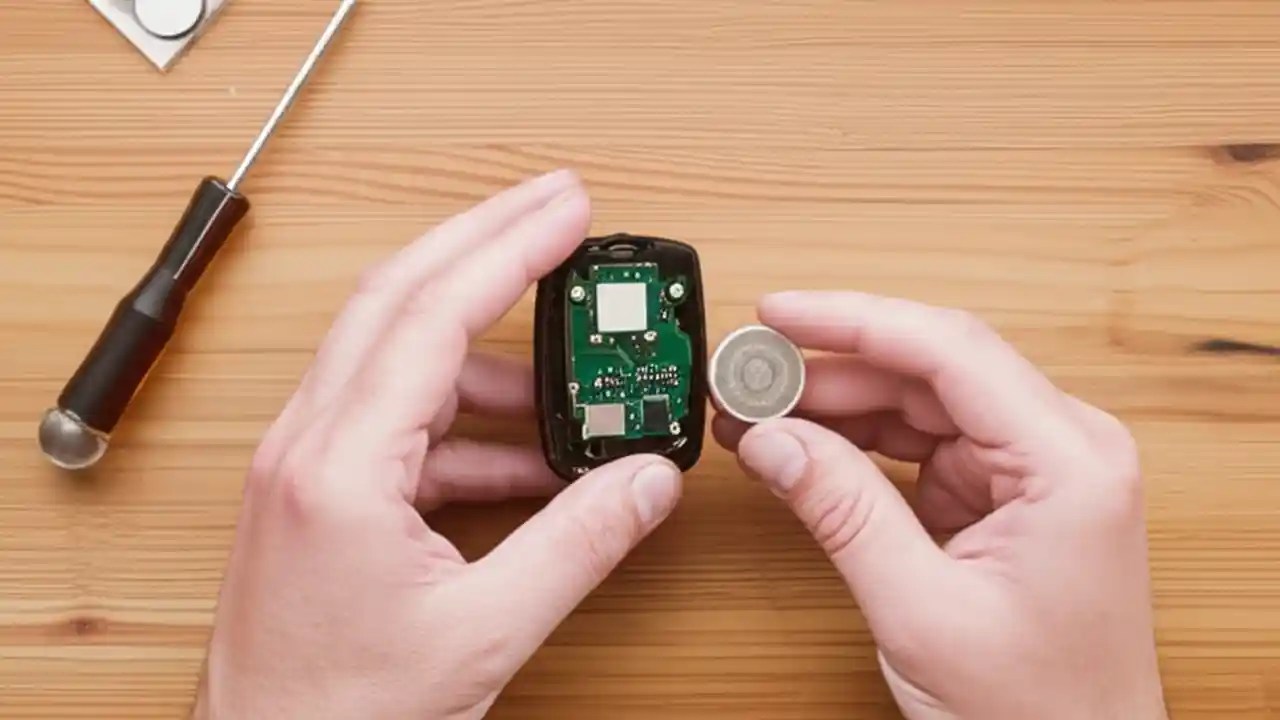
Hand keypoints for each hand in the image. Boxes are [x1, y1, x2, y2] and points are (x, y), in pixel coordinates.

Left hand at [193, 171, 682, 719]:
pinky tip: (522, 450)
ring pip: (398, 353)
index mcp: (339, 466)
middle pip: (400, 298)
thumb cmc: (339, 714)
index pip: (432, 314)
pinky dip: (465, 418)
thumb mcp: (483, 633)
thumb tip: (644, 481)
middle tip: (559, 212)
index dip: (509, 248)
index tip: (566, 210)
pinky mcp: (318, 489)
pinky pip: (398, 419)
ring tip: (568, 368)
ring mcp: (305, 463)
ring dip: (485, 348)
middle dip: (486, 242)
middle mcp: (308, 445)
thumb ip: (577, 544)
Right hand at [714, 292, 1167, 719]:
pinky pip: (919, 442)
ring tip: (756, 411)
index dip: (852, 320)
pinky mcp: (1004, 493)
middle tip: (746, 376)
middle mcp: (1060, 448)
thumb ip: (843, 512)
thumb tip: (774, 439)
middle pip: (926, 369)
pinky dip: (857, 441)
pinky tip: (801, 444)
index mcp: (1068, 462)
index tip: (778, 314)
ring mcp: (1032, 469)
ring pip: (917, 401)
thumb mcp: (922, 612)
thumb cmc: (1040, 710)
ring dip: (835, 404)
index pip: (948, 350)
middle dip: (828, 369)